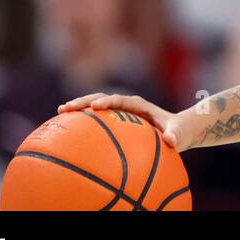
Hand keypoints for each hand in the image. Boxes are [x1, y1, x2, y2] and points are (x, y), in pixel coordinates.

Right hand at [57, 93, 191, 150]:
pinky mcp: (116, 120)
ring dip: (79, 107)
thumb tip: (171, 140)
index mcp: (140, 105)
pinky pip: (97, 119)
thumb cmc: (178, 131)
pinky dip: (83, 120)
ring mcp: (120, 112)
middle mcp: (127, 105)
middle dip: (86, 101)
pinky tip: (66, 127)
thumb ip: (175, 135)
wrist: (178, 129)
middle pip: (103, 98)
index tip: (95, 107)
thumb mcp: (180, 133)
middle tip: (67, 107)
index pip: (121, 100)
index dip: (108, 102)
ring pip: (96, 105)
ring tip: (60, 111)